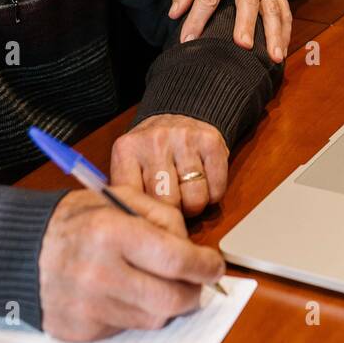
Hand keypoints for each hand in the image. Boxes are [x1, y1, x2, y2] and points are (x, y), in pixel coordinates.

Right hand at [38, 184, 224, 341]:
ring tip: (155, 283)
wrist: (19, 250)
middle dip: (192, 292)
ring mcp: (88, 307)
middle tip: (195, 283)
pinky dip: (134, 313)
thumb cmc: (75, 219)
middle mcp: (99, 273)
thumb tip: (192, 248)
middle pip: (170, 299)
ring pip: (152, 319)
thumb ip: (161, 216)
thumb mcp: (118, 197)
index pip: (175, 259)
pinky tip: (122, 293)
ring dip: (164, 304)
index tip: (214, 266)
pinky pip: (125, 328)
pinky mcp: (80, 331)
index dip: (204, 266)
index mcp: (111, 233)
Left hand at [110, 114, 228, 215]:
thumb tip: (134, 227)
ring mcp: (183, 138)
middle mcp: (154, 141)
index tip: (152, 220)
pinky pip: (216, 188)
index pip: (135, 201)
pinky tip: (204, 182)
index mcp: (127, 151)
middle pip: (168, 203)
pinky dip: (213, 194)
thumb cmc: (153, 153)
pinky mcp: (210, 140)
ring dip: (194, 204)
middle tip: (173, 203)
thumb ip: (128, 195)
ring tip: (187, 192)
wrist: (181, 115)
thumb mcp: (130, 168)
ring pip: (195, 199)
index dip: (147, 218)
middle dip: (174, 212)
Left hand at [169, 0, 290, 61]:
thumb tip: (176, 14)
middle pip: (247, 1)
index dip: (197, 19)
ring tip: (274, 56)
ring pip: (273, 7)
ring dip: (275, 33)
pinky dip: (285, 29)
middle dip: (246, 24)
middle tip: (244, 46)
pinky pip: (284, 8)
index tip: (188, 40)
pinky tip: (282, 49)